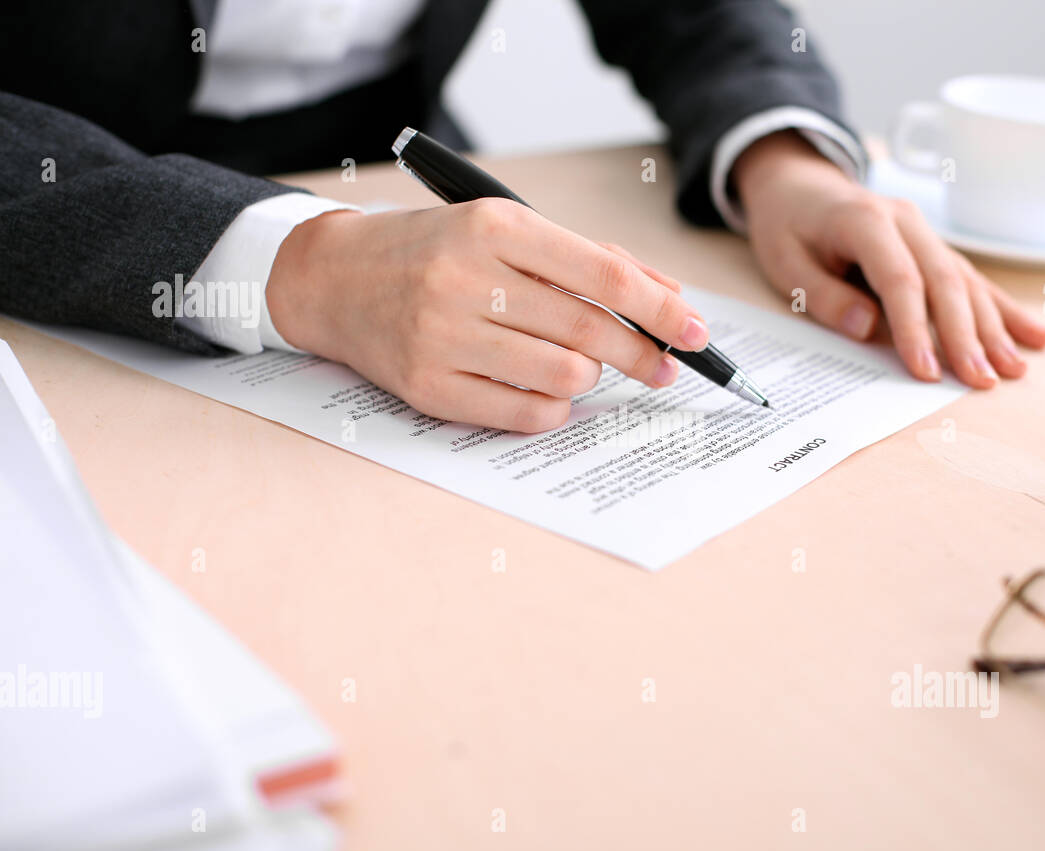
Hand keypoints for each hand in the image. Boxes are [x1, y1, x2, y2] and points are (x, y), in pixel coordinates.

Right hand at [265, 201, 705, 431]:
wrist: (333, 277)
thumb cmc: (436, 250)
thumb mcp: (507, 230)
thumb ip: (589, 258)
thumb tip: (670, 297)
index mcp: (495, 227)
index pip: (604, 275)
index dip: (661, 309)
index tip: (697, 332)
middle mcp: (465, 280)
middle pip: (590, 332)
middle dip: (644, 355)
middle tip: (665, 366)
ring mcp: (442, 337)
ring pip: (564, 378)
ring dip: (591, 377)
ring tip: (580, 364)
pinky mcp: (427, 388)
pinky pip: (525, 415)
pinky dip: (554, 407)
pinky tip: (547, 390)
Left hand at [733, 131, 1044, 386]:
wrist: (798, 184)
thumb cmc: (788, 227)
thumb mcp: (785, 263)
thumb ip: (825, 296)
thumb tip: (868, 328)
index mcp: (865, 221)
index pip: (899, 281)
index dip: (915, 328)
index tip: (926, 371)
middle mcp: (905, 222)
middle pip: (944, 282)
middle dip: (966, 335)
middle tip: (982, 381)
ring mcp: (924, 233)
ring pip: (966, 281)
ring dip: (993, 327)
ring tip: (1015, 369)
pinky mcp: (932, 247)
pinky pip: (971, 279)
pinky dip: (1002, 309)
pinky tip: (1035, 334)